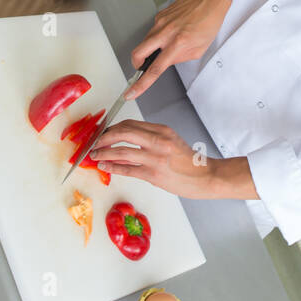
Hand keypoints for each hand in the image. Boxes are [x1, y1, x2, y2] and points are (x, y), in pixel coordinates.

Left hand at [89, 119, 244, 198]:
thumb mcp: (171, 141)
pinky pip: (127, 169)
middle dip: (104, 138)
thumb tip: (125, 142)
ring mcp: (155, 157)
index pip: (130, 124)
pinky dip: (112, 167)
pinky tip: (105, 167)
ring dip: (104, 153)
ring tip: (95, 156)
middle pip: (123, 132)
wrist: (205, 177)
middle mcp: (157, 141)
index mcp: (161, 130)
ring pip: (121, 151)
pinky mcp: (153, 174)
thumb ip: (150, 139)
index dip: (113, 129)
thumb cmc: (189, 161)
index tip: (104, 134)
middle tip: (95, 143)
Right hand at [125, 0, 239, 99]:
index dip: (141, 84)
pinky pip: (152, 31)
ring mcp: (160, 22)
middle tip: (143, 67)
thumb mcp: (199, 48)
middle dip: (137, 64)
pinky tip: (171, 33)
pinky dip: (157, 37)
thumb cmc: (209, 21)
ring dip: (149, 49)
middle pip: (138, 54)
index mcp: (178, 44)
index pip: (155, 69)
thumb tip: (167, 61)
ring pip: (144, 42)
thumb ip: (181, 58)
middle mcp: (165, 32)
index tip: (131, 92)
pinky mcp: (159, 15)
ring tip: (167, 45)